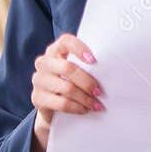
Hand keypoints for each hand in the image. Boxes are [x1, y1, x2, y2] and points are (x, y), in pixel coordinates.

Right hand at [30, 33, 103, 151]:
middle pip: (68, 68)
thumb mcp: (78, 70)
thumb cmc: (71, 83)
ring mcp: (38, 80)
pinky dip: (77, 108)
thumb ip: (87, 64)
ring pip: (66, 88)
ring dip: (85, 98)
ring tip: (96, 105)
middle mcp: (43, 62)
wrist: (52, 106)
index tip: (94, 61)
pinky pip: (61, 103)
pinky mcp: (36, 97)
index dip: (79, 48)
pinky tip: (85, 109)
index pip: (65, 41)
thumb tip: (114, 65)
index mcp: (55, 50)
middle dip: (87, 81)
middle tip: (100, 91)